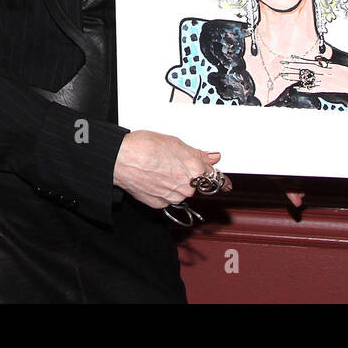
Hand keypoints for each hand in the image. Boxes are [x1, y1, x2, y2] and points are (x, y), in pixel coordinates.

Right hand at [113, 130, 227, 208]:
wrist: (121, 158)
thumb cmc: (144, 146)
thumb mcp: (176, 143)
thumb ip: (198, 154)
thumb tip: (213, 157)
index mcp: (194, 170)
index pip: (214, 177)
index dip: (218, 178)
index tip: (226, 184)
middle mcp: (186, 187)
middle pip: (196, 183)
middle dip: (189, 176)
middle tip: (174, 164)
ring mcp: (173, 197)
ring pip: (181, 191)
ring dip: (175, 183)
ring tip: (159, 169)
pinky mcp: (159, 204)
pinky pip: (167, 198)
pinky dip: (163, 190)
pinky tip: (154, 177)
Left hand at [274, 58, 347, 112]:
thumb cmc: (346, 73)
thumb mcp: (334, 66)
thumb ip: (324, 63)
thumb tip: (316, 59)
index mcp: (324, 67)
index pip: (308, 63)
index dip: (298, 61)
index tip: (289, 59)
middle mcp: (322, 74)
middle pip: (304, 70)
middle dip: (292, 68)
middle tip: (282, 65)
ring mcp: (322, 82)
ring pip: (305, 79)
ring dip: (294, 77)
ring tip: (285, 75)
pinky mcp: (324, 89)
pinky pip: (312, 88)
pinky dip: (304, 88)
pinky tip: (296, 88)